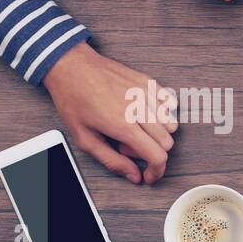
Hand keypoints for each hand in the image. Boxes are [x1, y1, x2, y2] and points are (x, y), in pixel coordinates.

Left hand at [43, 43, 176, 183]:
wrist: (71, 66)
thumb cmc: (74, 99)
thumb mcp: (84, 138)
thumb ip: (111, 161)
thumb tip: (134, 176)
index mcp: (123, 125)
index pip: (157, 156)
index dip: (156, 171)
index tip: (150, 175)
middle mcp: (140, 109)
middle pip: (166, 143)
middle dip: (151, 151)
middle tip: (128, 145)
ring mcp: (146, 94)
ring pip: (171, 125)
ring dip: (157, 133)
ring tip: (134, 127)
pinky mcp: (149, 82)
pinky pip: (170, 104)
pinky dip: (161, 113)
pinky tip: (143, 112)